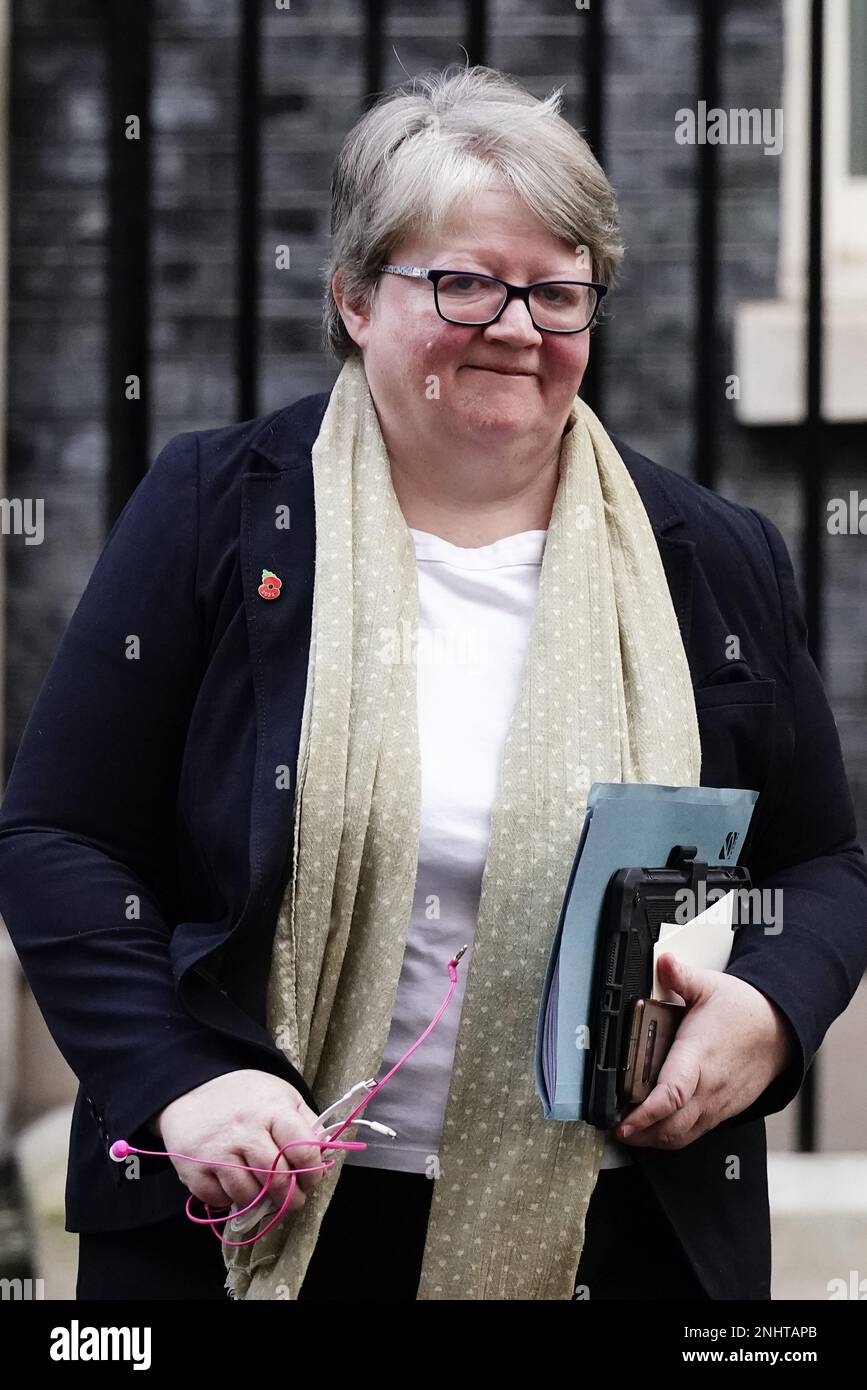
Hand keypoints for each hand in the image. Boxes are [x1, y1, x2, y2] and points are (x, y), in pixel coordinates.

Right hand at [150, 1070, 326, 1213]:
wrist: (193, 1087)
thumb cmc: (245, 1095)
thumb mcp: (282, 1096)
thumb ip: (306, 1124)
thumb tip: (324, 1158)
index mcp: (273, 1109)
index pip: (304, 1151)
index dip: (314, 1173)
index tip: (312, 1179)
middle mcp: (245, 1131)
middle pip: (278, 1179)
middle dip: (291, 1197)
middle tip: (292, 1199)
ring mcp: (217, 1151)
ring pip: (250, 1195)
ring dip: (261, 1201)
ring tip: (263, 1192)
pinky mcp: (194, 1168)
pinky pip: (220, 1199)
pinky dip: (229, 1200)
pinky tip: (234, 1185)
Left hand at [613, 953, 795, 1149]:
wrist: (779, 1031)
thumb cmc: (743, 1011)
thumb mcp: (709, 986)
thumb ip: (680, 976)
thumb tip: (663, 961)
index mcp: (699, 1057)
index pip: (671, 1094)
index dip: (644, 1113)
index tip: (622, 1120)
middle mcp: (709, 1087)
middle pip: (672, 1127)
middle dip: (639, 1134)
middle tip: (614, 1128)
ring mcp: (717, 1104)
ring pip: (682, 1137)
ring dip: (653, 1140)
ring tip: (628, 1132)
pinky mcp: (722, 1112)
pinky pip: (694, 1134)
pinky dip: (671, 1137)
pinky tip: (654, 1129)